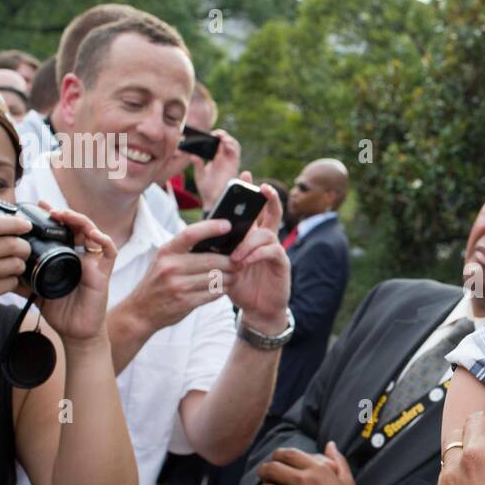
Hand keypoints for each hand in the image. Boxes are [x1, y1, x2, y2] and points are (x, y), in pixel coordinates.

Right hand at [0, 188, 31, 323]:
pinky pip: (12, 282)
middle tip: (23, 244)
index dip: (14, 223)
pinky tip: (6, 276)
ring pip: (15, 264)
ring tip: (15, 260)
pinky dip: (14, 278)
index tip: (25, 224)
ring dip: (20, 262)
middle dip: (23, 244)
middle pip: (10, 244)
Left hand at [28, 202, 116, 342]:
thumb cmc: (60, 311)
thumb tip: (3, 269)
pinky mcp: (103, 273)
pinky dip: (103, 241)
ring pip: (93, 233)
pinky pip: (109, 252)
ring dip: (80, 221)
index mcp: (66, 257)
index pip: (62, 231)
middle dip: (64, 214)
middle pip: (77, 227)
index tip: (38, 206)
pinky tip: (93, 234)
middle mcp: (81, 257)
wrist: (75, 332)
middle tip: (48, 207)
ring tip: (65, 215)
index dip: (53, 217)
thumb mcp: (36, 291)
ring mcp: (93, 263)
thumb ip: (23, 279)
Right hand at [118, 217, 236, 333]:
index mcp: (166, 252)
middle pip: (211, 260)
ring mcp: (178, 286)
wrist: (140, 311)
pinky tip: (224, 287)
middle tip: (240, 261)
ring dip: (230, 277)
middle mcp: (170, 267)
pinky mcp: (185, 302)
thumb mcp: (164, 261)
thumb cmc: (158, 282)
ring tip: (234, 275)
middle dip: (231, 261)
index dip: (211, 228)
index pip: (190, 233)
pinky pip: (213, 293)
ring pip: (216, 277)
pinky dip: (222, 290)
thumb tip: (218, 241)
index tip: (228, 225)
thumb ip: (185, 251)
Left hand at [190, 130, 241, 209]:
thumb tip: (192, 155)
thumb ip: (198, 164)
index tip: (210, 134)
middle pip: (227, 142)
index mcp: (216, 160)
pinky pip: (236, 153)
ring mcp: (230, 162)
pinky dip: (232, 146)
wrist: (212, 200)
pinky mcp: (234, 166)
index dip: (216, 137)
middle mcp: (224, 160)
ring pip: (233, 145)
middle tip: (215, 134)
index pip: (218, 144)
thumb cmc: (207, 189)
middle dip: (223, 135)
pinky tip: (225, 144)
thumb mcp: (200, 175)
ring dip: (229, 139)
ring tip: (221, 137)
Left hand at [225, 173, 289, 331]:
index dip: (252, 192)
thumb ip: (221, 250)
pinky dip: (255, 254)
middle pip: (272, 212)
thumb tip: (203, 237)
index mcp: (253, 236)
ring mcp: (276, 250)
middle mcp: (267, 239)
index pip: (254, 210)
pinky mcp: (282, 263)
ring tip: (235, 257)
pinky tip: (244, 262)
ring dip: (248, 243)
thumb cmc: (242, 286)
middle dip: (268, 197)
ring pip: (266, 233)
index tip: (245, 174)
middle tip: (261, 187)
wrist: (258, 309)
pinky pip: (271, 251)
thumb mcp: (226, 266)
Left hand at [251, 442, 366, 484]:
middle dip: (263, 472)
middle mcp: (302, 481)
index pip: (288, 454)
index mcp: (317, 469)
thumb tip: (330, 444)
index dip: (276, 456)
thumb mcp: (347, 478)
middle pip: (270, 469)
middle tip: (264, 477)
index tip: (275, 461)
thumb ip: (337, 459)